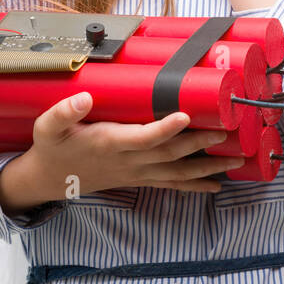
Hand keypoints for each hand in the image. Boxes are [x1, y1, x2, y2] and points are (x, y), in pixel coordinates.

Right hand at [24, 92, 243, 199]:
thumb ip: (65, 113)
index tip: (185, 115)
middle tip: (226, 133)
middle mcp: (127, 161)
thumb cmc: (52, 147)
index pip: (142, 137)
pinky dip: (195, 185)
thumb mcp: (48, 127)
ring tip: (235, 160)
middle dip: (199, 144)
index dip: (164, 128)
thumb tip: (83, 99)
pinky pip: (171, 184)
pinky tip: (217, 184)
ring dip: (207, 167)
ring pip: (177, 172)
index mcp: (109, 144)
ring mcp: (136, 173)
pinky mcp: (139, 178)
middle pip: (169, 154)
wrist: (50, 179)